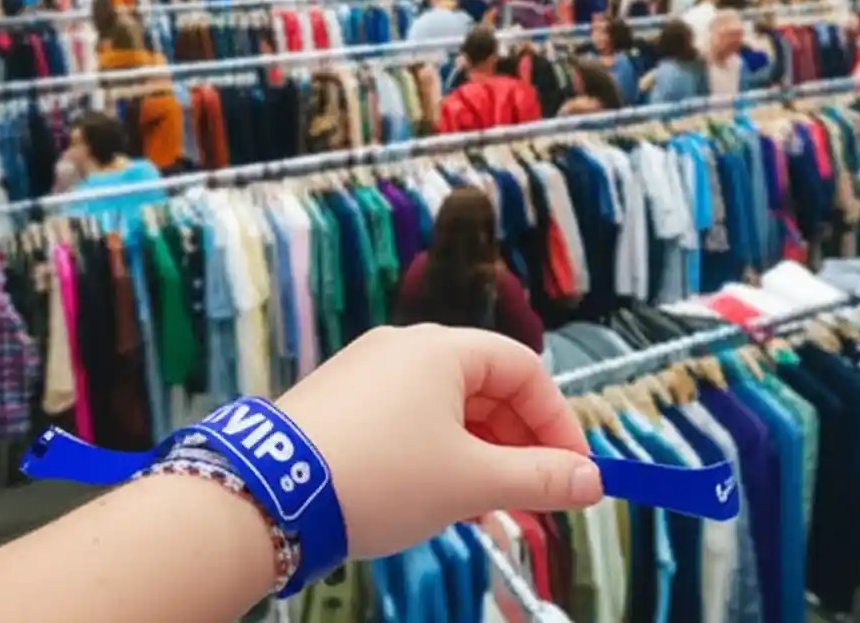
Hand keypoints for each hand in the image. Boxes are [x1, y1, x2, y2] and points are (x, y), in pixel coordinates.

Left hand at [276, 325, 602, 559]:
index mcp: (442, 349)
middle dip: (519, 447)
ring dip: (480, 459)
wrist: (267, 496)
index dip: (557, 421)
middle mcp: (404, 349)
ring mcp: (366, 375)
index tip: (575, 471)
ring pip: (447, 413)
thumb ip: (540, 479)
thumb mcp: (471, 482)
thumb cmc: (379, 476)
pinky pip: (409, 424)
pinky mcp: (340, 406)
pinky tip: (439, 502)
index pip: (524, 369)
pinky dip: (438, 458)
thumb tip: (592, 482)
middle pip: (486, 390)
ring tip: (490, 511)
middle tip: (537, 499)